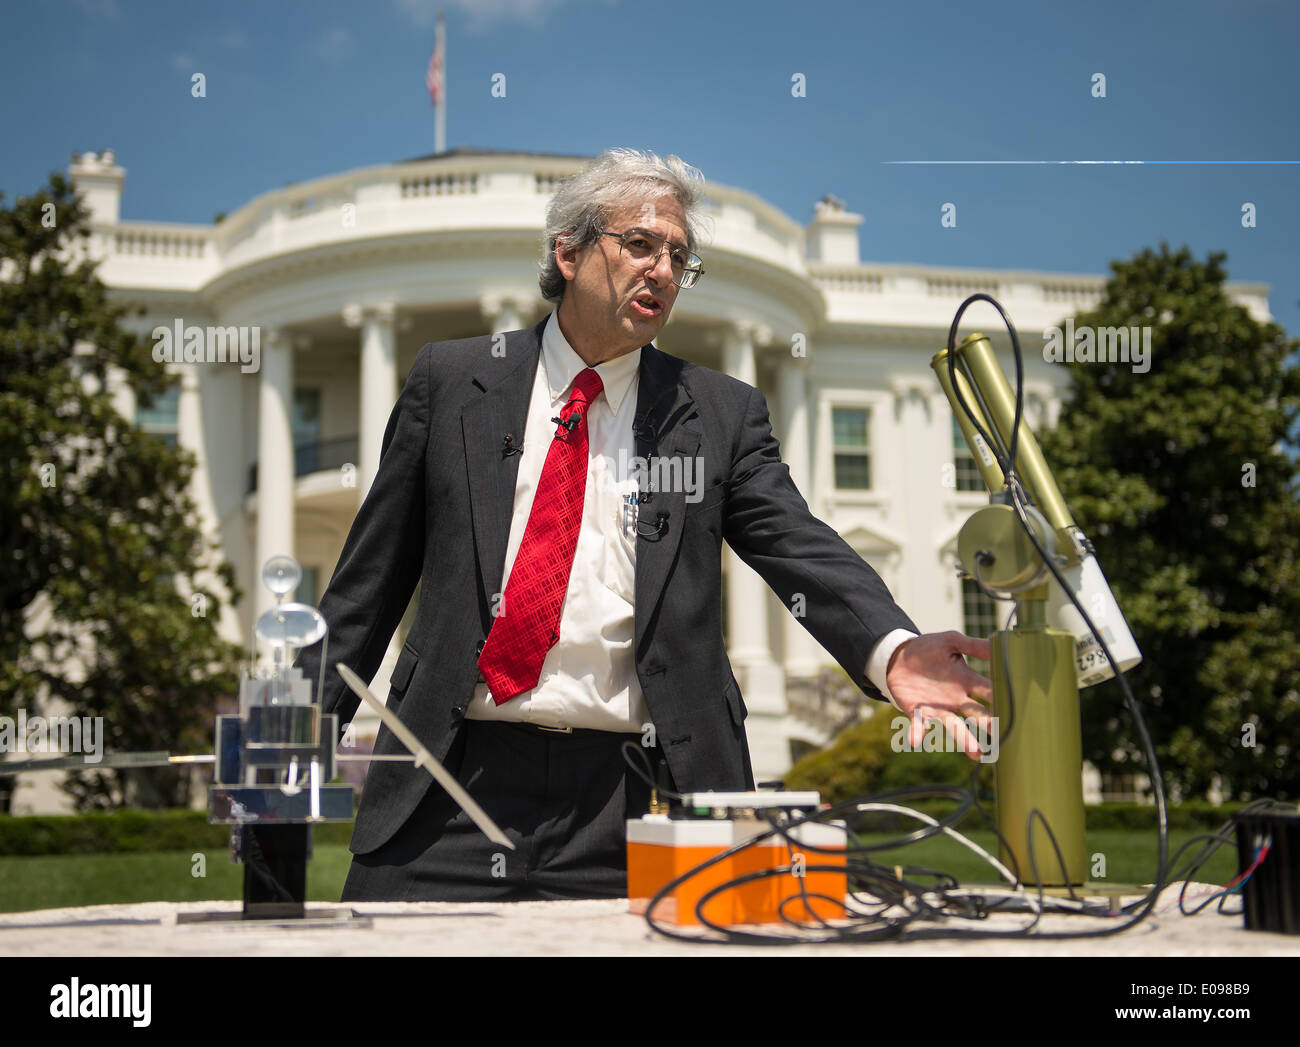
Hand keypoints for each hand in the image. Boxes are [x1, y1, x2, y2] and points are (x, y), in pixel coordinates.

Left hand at [885, 631, 992, 761]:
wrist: (898, 657)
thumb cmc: (928, 649)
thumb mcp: (951, 641)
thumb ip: (973, 645)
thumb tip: (998, 644)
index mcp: (968, 681)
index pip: (990, 692)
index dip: (1003, 698)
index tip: (1021, 710)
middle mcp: (957, 699)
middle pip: (978, 715)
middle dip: (990, 726)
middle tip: (1003, 739)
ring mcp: (938, 708)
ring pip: (954, 726)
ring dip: (964, 739)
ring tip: (976, 752)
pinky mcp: (918, 712)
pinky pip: (918, 724)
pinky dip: (917, 733)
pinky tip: (916, 741)